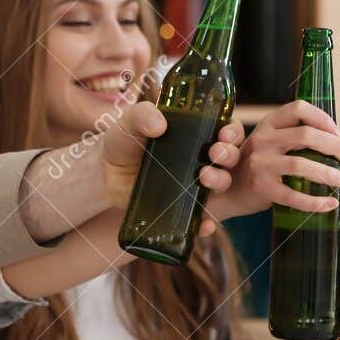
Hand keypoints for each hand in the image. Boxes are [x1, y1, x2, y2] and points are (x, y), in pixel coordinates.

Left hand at [99, 100, 246, 238]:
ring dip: (221, 182)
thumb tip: (159, 124)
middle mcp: (202, 158)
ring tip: (205, 179)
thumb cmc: (122, 142)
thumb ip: (141, 115)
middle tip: (216, 154)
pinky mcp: (185, 207)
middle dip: (230, 155)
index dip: (232, 130)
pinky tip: (205, 224)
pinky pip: (201, 217)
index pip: (225, 129)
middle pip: (229, 157)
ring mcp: (195, 184)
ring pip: (221, 185)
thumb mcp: (129, 123)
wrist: (107, 174)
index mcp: (196, 132)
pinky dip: (205, 223)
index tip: (225, 133)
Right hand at [216, 100, 339, 220]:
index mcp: (269, 124)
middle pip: (306, 134)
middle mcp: (263, 139)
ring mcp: (260, 163)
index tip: (338, 134)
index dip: (323, 119)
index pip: (299, 108)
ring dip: (328, 173)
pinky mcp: (261, 187)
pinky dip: (315, 202)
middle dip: (334, 146)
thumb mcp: (279, 145)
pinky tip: (329, 204)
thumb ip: (310, 140)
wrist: (229, 191)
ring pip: (301, 164)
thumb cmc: (261, 165)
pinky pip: (293, 196)